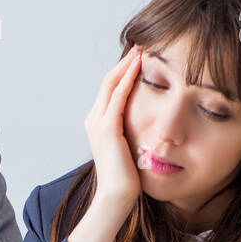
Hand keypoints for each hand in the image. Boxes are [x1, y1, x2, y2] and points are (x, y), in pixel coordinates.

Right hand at [84, 46, 143, 215]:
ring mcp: (97, 123)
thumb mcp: (129, 148)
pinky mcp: (106, 128)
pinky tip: (139, 66)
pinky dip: (127, 78)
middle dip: (125, 62)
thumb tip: (148, 125)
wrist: (117, 196)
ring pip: (111, 84)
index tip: (140, 57)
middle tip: (141, 45)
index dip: (124, 71)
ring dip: (126, 65)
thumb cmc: (127, 178)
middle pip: (108, 81)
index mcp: (97, 123)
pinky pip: (117, 96)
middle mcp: (93, 119)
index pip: (110, 89)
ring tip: (141, 49)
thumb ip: (132, 133)